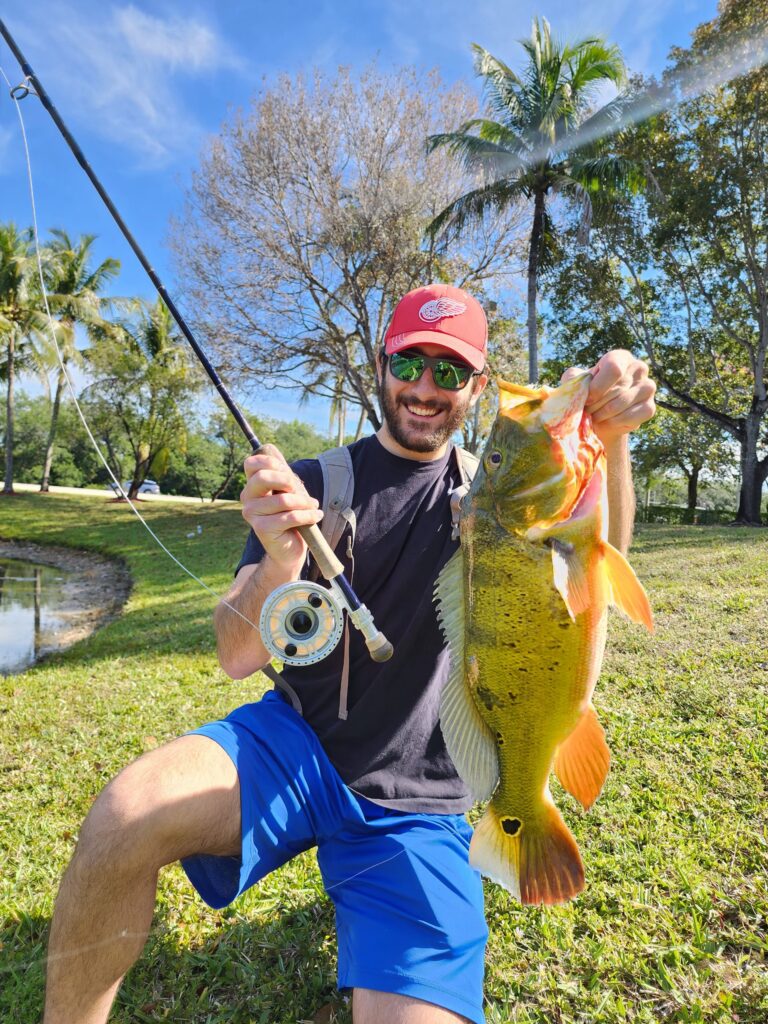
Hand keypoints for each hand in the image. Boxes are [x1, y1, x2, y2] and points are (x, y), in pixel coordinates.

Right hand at [240, 444, 322, 570]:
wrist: (288, 549)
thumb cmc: (290, 517)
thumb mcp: (289, 493)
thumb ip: (285, 478)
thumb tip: (280, 460)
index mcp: (251, 486)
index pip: (252, 464)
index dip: (271, 463)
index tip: (288, 473)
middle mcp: (247, 499)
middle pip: (263, 478)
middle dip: (288, 481)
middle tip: (302, 492)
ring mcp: (252, 514)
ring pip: (283, 500)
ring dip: (305, 503)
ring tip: (314, 506)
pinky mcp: (262, 529)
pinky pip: (290, 516)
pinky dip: (308, 515)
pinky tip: (316, 516)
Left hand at [562, 350, 655, 443]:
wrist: (601, 416)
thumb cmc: (588, 394)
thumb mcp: (576, 382)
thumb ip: (573, 378)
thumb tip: (575, 384)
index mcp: (621, 357)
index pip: (614, 368)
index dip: (597, 387)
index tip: (587, 399)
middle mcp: (639, 368)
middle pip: (616, 389)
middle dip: (596, 404)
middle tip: (586, 411)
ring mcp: (648, 387)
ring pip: (621, 404)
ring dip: (602, 414)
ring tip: (593, 417)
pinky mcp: (650, 407)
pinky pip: (630, 417)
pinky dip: (613, 423)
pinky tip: (606, 422)